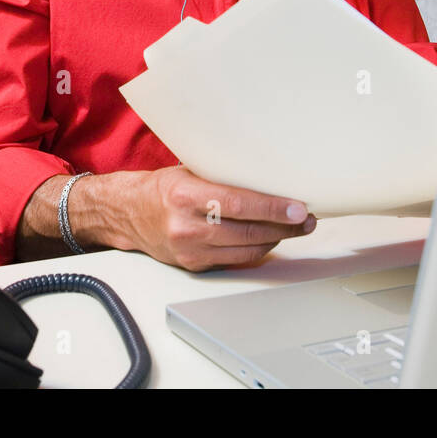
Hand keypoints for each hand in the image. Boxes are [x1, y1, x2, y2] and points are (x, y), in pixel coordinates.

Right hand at [128, 166, 315, 271]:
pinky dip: (257, 250)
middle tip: (306, 219)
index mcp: (185, 195)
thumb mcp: (189, 172)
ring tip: (296, 228)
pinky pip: (236, 260)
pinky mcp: (195, 265)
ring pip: (246, 250)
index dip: (273, 208)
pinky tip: (270, 238)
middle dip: (284, 226)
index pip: (238, 204)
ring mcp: (190, 250)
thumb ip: (223, 176)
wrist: (130, 214)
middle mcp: (186, 226)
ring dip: (277, 239)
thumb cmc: (163, 188)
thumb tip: (269, 174)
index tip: (298, 208)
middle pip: (248, 231)